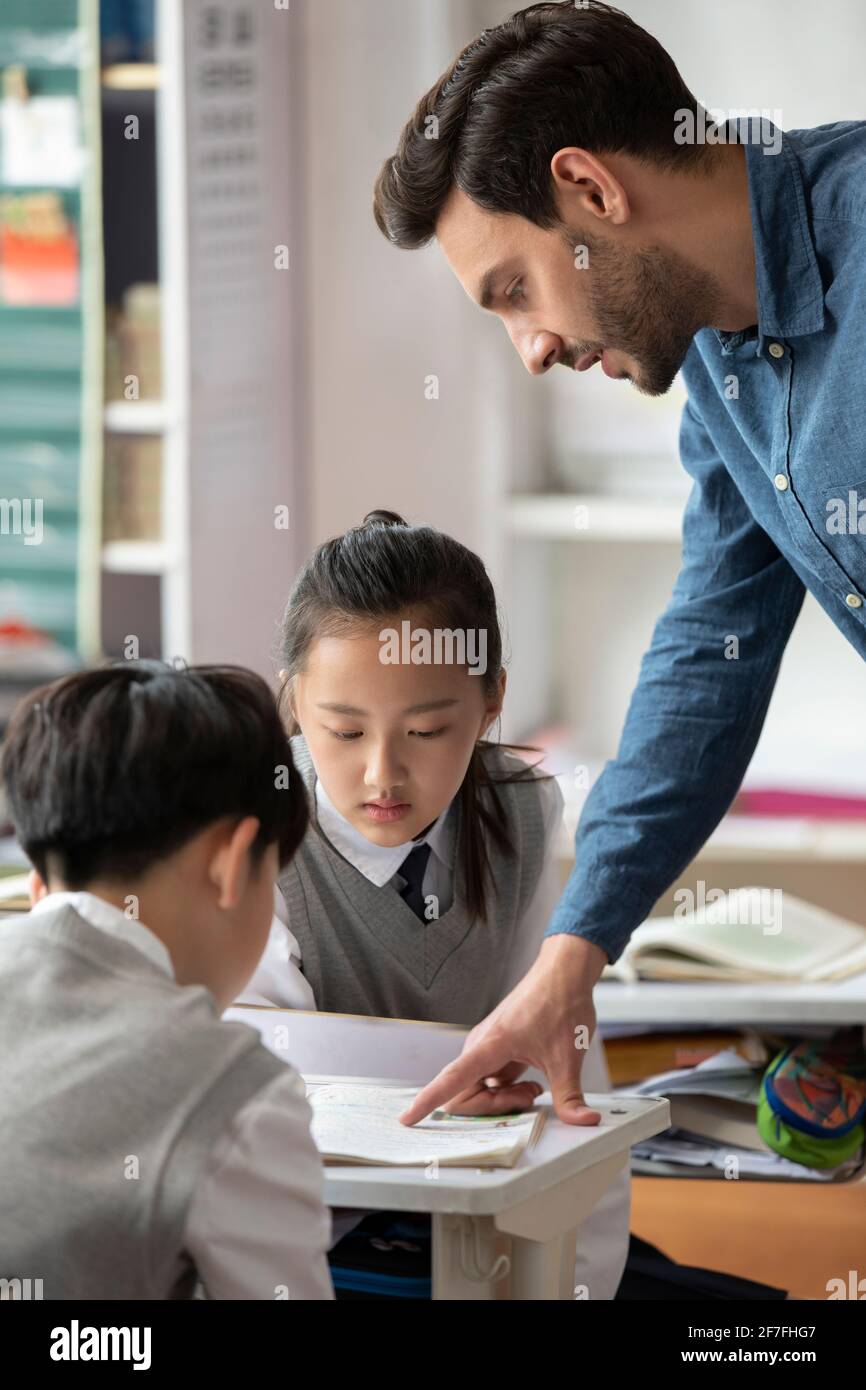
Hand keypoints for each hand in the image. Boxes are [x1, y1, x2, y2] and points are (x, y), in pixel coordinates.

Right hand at [400, 934, 608, 1125]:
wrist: (564, 974)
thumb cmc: (561, 1003)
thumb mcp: (569, 1058)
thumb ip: (571, 1097)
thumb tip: (583, 1121)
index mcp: (491, 1044)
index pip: (451, 1079)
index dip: (427, 1101)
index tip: (407, 1119)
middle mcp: (481, 1044)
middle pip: (465, 1093)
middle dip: (492, 1107)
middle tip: (528, 1098)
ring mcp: (488, 1046)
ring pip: (479, 1087)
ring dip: (502, 1098)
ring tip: (535, 1089)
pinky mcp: (496, 1046)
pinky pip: (489, 1078)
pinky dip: (507, 1088)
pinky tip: (531, 1082)